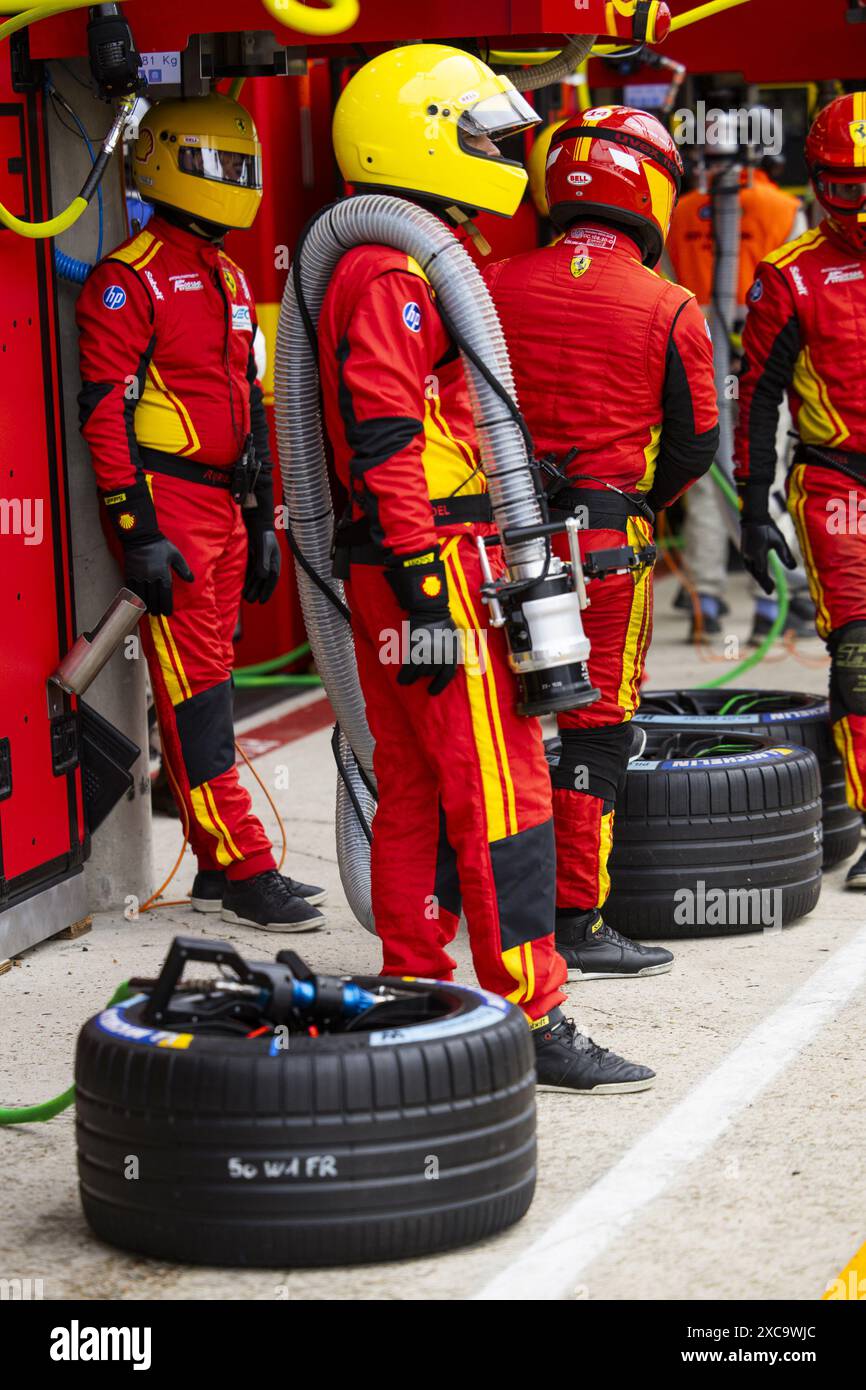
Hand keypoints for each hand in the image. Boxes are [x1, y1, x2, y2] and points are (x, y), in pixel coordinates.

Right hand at [124, 537, 192, 616]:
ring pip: (142, 597)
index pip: (166, 596)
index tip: (167, 613)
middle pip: (154, 599)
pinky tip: (137, 603)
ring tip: (148, 611)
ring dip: (145, 606)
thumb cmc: (160, 546)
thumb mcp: (176, 555)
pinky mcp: (130, 574)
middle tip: (158, 613)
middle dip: (156, 609)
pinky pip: (132, 590)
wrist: (141, 537)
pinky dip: (135, 598)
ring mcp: (139, 577)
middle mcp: (151, 578)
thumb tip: (191, 580)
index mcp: (163, 574)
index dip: (166, 606)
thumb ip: (183, 569)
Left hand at [243, 528, 280, 603]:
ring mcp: (261, 560)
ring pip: (256, 577)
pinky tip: (242, 585)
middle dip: (257, 592)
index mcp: (275, 562)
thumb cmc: (263, 533)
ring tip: (245, 597)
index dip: (267, 591)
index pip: (272, 580)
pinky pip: (251, 571)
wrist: (257, 520)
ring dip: (252, 587)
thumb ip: (263, 561)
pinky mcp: (253, 557)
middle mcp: (269, 563)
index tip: (262, 601)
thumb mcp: (264, 546)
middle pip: (263, 581)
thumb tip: (263, 576)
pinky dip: (247, 579)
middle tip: (250, 601)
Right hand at [385, 550, 459, 695]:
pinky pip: (409, 670)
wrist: (429, 609)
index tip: (431, 691)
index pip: (448, 675)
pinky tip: (401, 681)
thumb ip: (452, 652)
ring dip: (414, 675)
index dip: (439, 685)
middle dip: (424, 673)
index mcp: (453, 653)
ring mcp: (429, 654)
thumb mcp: (453, 637)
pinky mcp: (416, 651)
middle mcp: (442, 656)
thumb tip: (451, 667)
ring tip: (409, 676)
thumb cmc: (441, 620)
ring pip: (420, 672)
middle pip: (431, 672)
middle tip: (417, 673)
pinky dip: (404, 677)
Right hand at [740, 519, 795, 594]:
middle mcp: (749, 556)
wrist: (753, 517)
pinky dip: (754, 571)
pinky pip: (749, 565)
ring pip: (751, 570)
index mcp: (758, 554)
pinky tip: (759, 573)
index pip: (762, 573)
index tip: (772, 591)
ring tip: (766, 583)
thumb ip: (786, 555)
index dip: (766, 583)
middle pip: (756, 574)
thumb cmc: (767, 528)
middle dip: (763, 582)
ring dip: (758, 577)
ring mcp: (745, 554)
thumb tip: (794, 568)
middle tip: (770, 591)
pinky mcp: (744, 551)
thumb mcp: (779, 541)